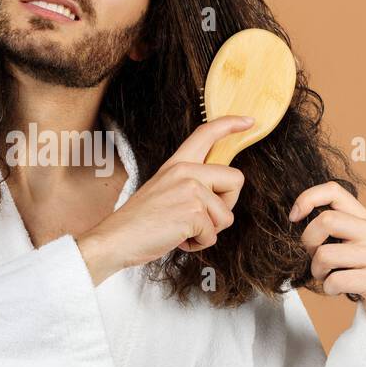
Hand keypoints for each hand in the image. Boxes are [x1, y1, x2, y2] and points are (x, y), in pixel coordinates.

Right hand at [76, 116, 252, 284]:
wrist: (117, 238)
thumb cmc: (139, 221)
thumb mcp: (163, 189)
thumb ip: (189, 184)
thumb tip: (217, 193)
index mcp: (177, 163)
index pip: (207, 134)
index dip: (230, 125)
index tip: (248, 121)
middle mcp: (186, 172)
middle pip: (236, 179)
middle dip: (227, 205)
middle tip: (201, 217)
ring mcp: (191, 191)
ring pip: (227, 215)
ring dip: (208, 231)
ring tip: (181, 229)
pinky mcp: (194, 213)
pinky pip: (213, 235)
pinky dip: (199, 244)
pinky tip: (178, 238)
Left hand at [288, 181, 365, 350]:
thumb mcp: (357, 244)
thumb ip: (335, 229)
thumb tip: (295, 219)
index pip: (333, 190)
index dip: (307, 199)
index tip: (294, 218)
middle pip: (325, 221)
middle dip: (307, 243)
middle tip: (314, 259)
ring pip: (325, 254)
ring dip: (317, 271)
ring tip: (327, 277)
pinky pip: (335, 280)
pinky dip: (328, 289)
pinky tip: (338, 290)